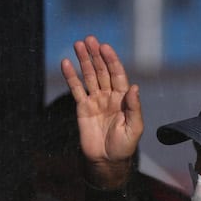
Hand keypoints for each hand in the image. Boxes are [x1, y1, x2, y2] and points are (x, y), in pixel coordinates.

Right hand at [61, 36, 143, 188]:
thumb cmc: (124, 146)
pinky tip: (66, 63)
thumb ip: (134, 107)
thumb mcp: (134, 128)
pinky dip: (71, 76)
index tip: (105, 47)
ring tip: (78, 44)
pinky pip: (76, 89)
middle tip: (89, 39)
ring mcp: (95, 100)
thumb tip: (134, 86)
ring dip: (84, 60)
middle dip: (96, 55)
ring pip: (89, 76)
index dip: (111, 60)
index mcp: (124, 98)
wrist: (106, 161)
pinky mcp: (82, 108)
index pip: (117, 74)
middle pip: (102, 71)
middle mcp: (109, 96)